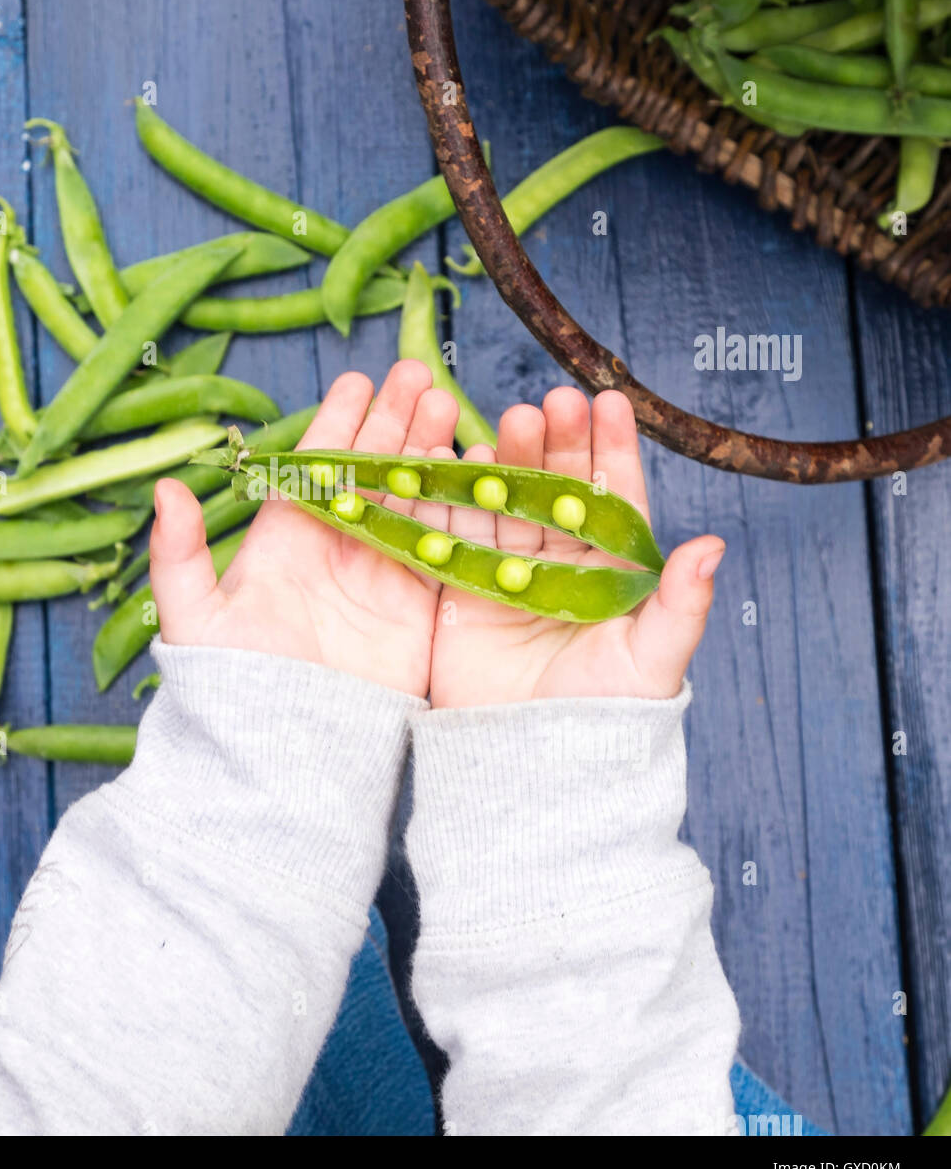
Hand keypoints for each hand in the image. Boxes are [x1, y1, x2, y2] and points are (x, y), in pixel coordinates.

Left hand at [148, 360, 456, 696]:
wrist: (284, 753)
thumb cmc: (232, 685)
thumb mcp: (195, 619)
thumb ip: (180, 555)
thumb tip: (163, 488)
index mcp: (286, 538)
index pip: (317, 464)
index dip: (339, 421)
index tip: (360, 380)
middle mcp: (338, 547)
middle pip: (372, 469)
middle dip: (396, 419)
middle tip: (420, 372)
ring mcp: (382, 574)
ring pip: (412, 497)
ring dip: (431, 451)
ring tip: (451, 405)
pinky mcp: (419, 608)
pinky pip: (445, 546)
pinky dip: (461, 509)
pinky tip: (478, 471)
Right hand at [428, 386, 722, 707]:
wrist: (533, 767)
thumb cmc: (605, 716)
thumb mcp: (652, 661)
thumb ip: (680, 604)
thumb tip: (714, 545)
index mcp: (610, 570)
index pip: (613, 496)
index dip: (611, 449)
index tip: (609, 402)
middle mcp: (559, 562)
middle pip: (557, 487)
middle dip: (557, 442)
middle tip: (551, 402)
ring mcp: (506, 570)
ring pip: (507, 500)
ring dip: (509, 459)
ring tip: (511, 421)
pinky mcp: (459, 590)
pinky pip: (455, 534)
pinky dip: (453, 498)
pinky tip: (457, 460)